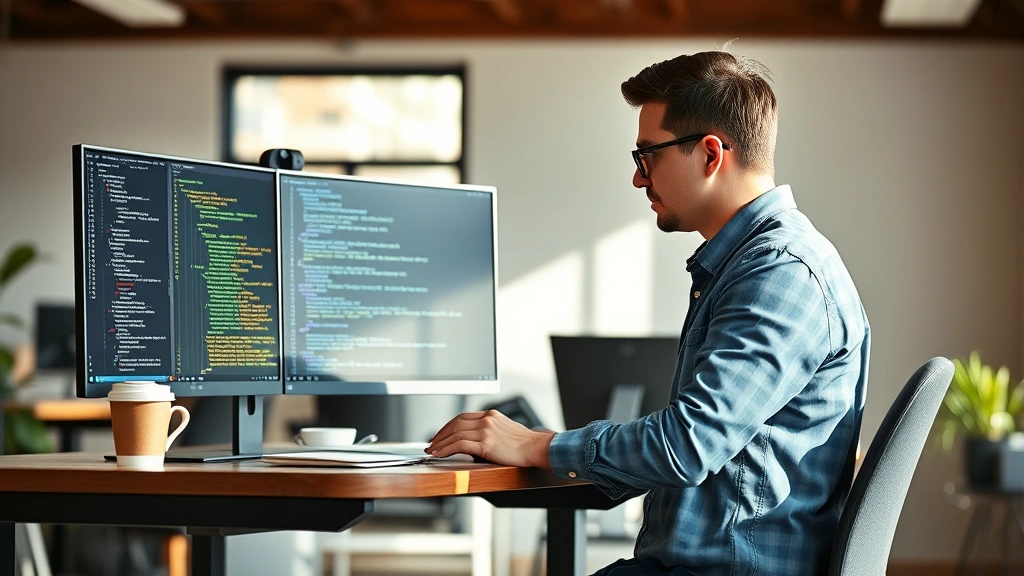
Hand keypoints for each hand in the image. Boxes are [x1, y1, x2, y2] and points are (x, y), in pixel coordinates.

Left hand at [428, 410, 555, 468]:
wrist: (537, 447)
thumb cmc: (525, 444)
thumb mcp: (505, 430)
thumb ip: (490, 432)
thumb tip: (475, 444)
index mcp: (490, 415)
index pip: (462, 417)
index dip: (448, 426)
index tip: (441, 434)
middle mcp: (486, 419)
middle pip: (455, 423)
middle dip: (440, 434)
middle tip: (431, 444)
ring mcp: (486, 430)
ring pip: (455, 433)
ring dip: (440, 443)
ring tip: (432, 451)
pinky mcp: (486, 443)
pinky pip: (459, 444)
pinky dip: (446, 449)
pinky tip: (440, 455)